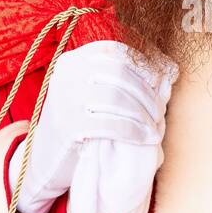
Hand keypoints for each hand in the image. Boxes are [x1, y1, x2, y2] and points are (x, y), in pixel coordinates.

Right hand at [9, 40, 177, 212]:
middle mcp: (66, 73)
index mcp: (73, 60)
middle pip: (120, 73)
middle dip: (146, 94)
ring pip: (118, 98)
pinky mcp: (69, 125)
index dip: (142, 65)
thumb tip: (168, 70)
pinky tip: (147, 139)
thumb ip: (116, 79)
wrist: (43, 160)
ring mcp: (65, 98)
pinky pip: (112, 124)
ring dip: (144, 114)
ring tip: (155, 127)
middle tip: (160, 112)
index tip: (159, 82)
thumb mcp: (89, 92)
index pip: (116, 51)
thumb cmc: (77, 124)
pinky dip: (135, 131)